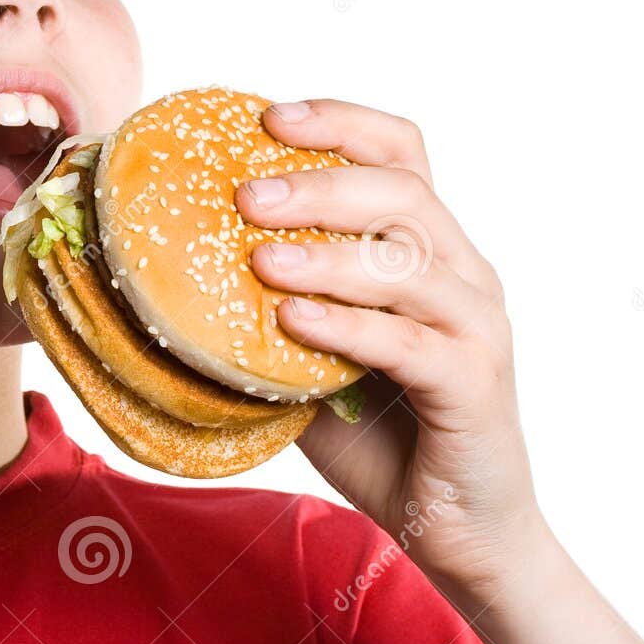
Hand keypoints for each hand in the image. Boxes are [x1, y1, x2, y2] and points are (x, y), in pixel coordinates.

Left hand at [238, 97, 543, 601]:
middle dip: (318, 182)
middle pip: (402, 191)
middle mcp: (462, 272)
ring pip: (408, 261)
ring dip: (328, 254)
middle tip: (244, 195)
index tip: (267, 117)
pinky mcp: (475, 384)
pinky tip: (292, 322)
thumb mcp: (307, 354)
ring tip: (259, 258)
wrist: (455, 526)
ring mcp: (476, 326)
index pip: (399, 152)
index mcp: (428, 247)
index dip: (339, 122)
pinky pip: (409, 342)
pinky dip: (347, 325)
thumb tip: (168, 261)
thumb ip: (267, 303)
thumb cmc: (375, 430)